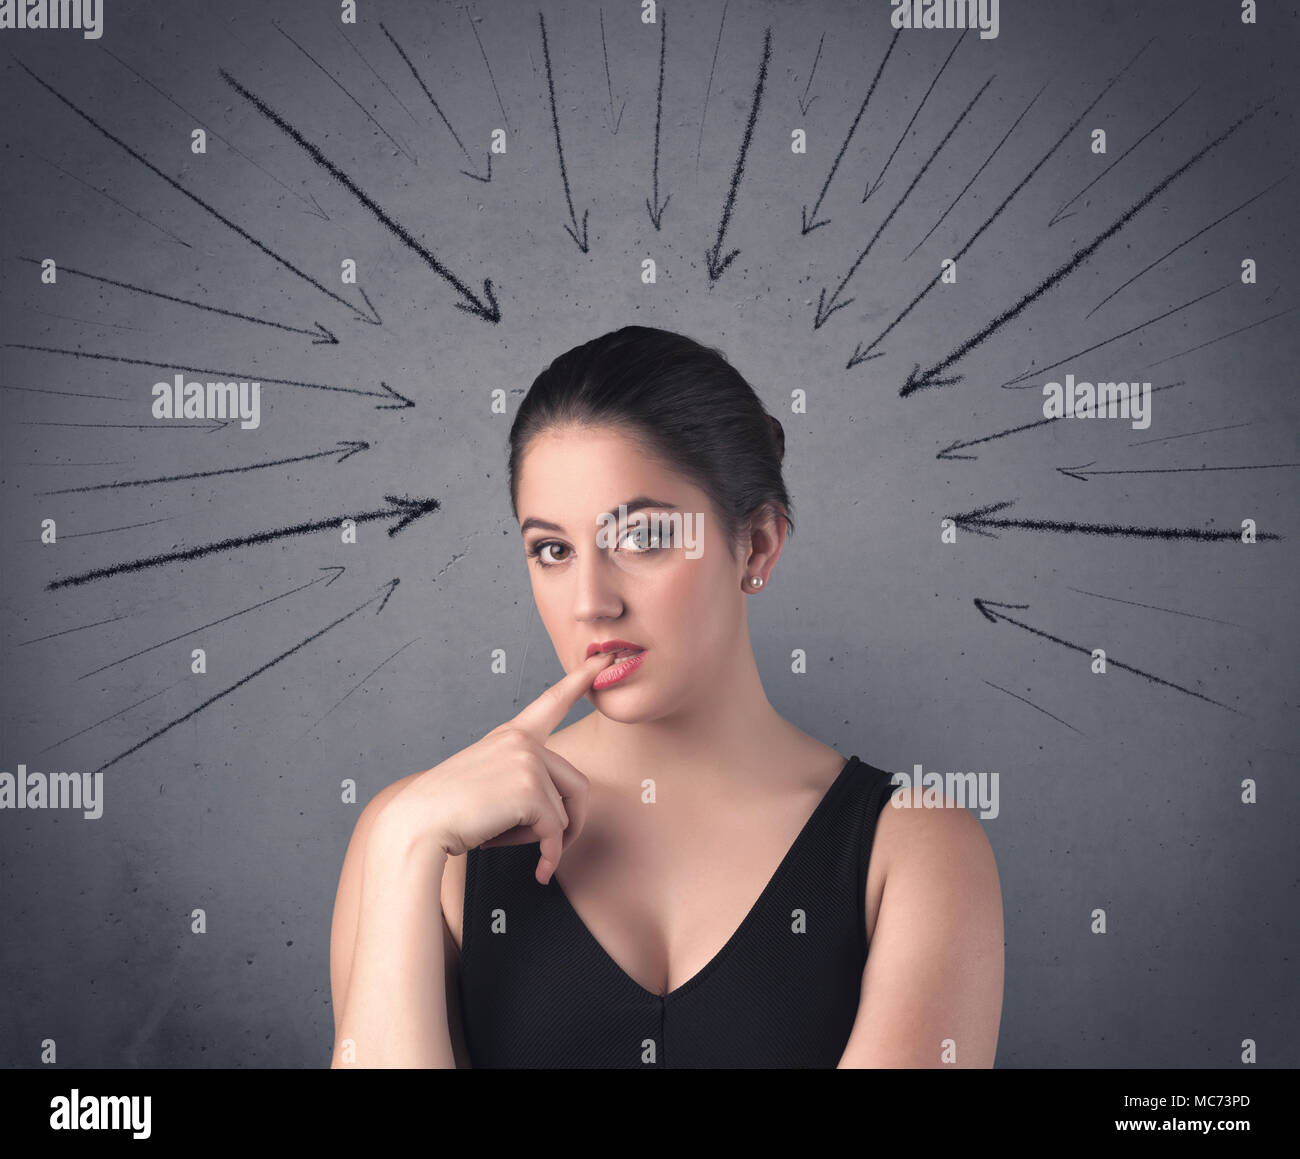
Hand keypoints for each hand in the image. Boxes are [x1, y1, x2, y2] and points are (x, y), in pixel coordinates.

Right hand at [381, 651, 614, 884]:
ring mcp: (527, 761)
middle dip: (571, 823)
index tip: (602, 659)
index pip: (551, 703)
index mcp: (510, 737)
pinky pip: (556, 831)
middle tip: (553, 851)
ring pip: (567, 811)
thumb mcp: (489, 786)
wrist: (417, 825)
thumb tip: (563, 818)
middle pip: (577, 785)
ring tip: (527, 854)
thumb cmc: (450, 815)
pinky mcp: (530, 789)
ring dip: (551, 841)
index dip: (580, 680)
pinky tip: (538, 870)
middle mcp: (521, 742)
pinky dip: (550, 856)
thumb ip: (525, 785)